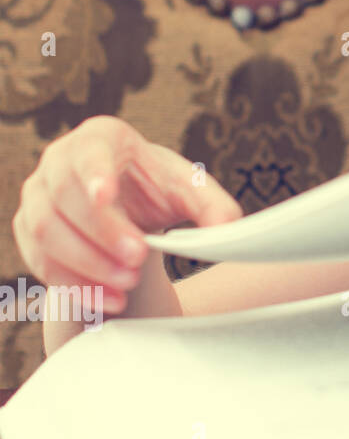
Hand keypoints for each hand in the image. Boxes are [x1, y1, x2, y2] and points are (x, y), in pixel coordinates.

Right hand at [12, 115, 241, 317]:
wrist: (129, 206)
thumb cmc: (159, 189)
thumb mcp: (191, 191)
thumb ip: (215, 206)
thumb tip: (229, 229)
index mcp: (101, 138)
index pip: (90, 151)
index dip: (94, 173)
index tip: (106, 196)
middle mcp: (60, 161)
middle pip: (65, 198)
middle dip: (102, 234)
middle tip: (137, 261)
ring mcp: (37, 196)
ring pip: (46, 232)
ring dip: (86, 264)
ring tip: (128, 284)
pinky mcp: (28, 231)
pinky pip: (40, 261)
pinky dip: (74, 285)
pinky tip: (108, 301)